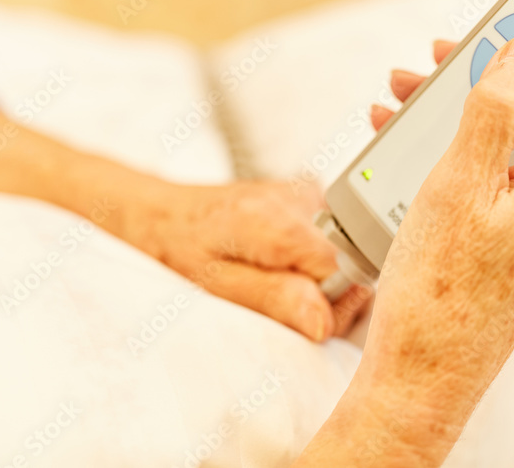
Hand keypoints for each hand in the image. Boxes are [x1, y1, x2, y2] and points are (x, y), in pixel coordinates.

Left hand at [128, 180, 370, 341]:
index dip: (330, 304)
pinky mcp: (308, 193)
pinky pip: (334, 235)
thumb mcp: (216, 288)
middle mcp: (302, 198)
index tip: (299, 314)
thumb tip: (324, 321)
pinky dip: (313, 254)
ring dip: (320, 273)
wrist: (160, 213)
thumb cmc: (178, 251)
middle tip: (280, 295)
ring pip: (347, 249)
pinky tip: (279, 256)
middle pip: (353, 260)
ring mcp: (308, 192)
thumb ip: (274, 300)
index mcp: (281, 223)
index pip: (349, 275)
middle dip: (328, 291)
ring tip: (273, 273)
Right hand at [296, 34, 513, 465]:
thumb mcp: (460, 186)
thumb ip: (498, 110)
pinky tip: (416, 141)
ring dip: (478, 110)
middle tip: (455, 53)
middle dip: (512, 72)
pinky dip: (471, 149)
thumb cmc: (441, 294)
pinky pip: (510, 174)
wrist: (422, 378)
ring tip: (412, 96)